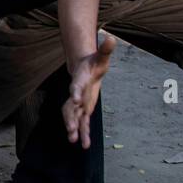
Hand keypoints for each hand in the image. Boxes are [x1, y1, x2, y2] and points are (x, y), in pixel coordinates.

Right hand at [63, 33, 115, 148]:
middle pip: (70, 107)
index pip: (76, 87)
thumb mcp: (101, 56)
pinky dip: (82, 133)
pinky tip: (84, 145)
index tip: (75, 100)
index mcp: (80, 81)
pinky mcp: (83, 109)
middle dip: (70, 118)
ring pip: (72, 117)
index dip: (75, 92)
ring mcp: (78, 103)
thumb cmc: (93, 63)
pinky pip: (81, 123)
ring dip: (73, 128)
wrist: (83, 69)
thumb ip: (106, 49)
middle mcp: (76, 94)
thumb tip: (112, 37)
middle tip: (71, 128)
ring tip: (73, 140)